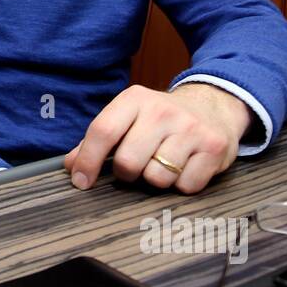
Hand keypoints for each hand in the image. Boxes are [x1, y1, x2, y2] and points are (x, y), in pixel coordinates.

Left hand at [63, 83, 252, 194]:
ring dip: (156, 179)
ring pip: (157, 178)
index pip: (103, 131)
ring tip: (164, 163)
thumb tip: (71, 165)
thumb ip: (99, 140)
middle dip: (126, 173)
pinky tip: (185, 167)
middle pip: (128, 162)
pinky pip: (186, 186)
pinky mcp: (214, 148)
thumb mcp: (129, 117)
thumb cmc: (161, 119)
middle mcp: (162, 111)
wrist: (215, 106)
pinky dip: (182, 184)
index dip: (88, 161)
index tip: (81, 181)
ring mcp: (190, 129)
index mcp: (135, 99)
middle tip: (135, 167)